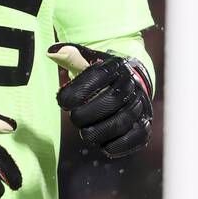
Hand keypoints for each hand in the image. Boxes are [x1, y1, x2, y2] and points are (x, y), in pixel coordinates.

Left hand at [47, 42, 152, 157]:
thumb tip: (51, 53)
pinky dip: (120, 144)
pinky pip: (138, 136)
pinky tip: (105, 145)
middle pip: (111, 101)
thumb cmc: (100, 73)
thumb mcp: (86, 60)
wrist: (130, 80)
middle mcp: (130, 83)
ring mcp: (140, 103)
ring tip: (87, 133)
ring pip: (123, 121)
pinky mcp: (145, 121)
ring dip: (100, 131)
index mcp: (115, 66)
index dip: (77, 91)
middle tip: (75, 118)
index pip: (97, 76)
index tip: (63, 102)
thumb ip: (69, 57)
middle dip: (86, 114)